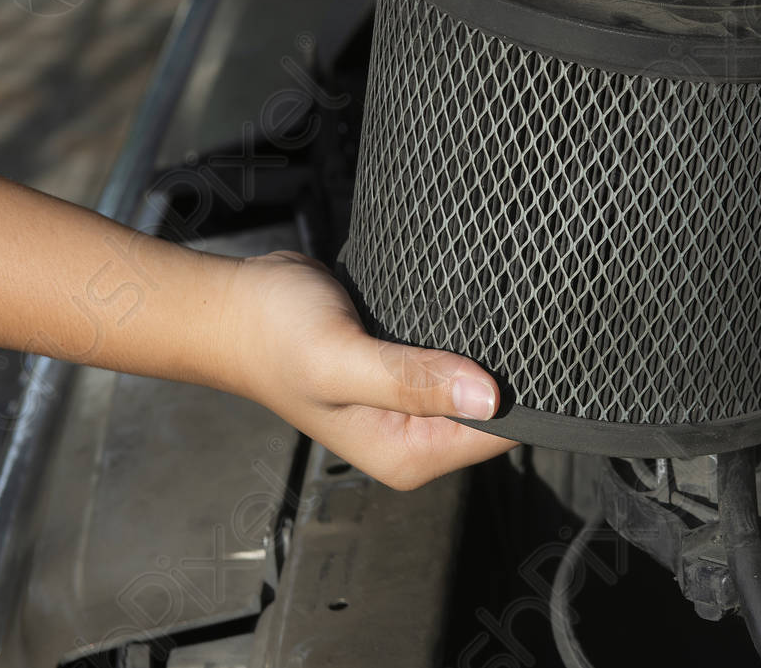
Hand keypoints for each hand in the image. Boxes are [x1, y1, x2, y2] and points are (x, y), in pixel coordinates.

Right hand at [227, 250, 514, 489]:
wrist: (236, 307)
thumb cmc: (274, 336)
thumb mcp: (341, 360)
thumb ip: (411, 381)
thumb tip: (487, 398)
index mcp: (404, 452)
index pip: (497, 435)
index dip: (516, 394)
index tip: (524, 350)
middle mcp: (412, 436)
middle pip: (494, 411)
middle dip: (503, 370)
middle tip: (508, 320)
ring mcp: (410, 405)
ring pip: (476, 382)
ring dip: (484, 351)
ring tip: (488, 310)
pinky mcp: (406, 371)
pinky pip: (454, 360)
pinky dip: (463, 338)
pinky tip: (466, 313)